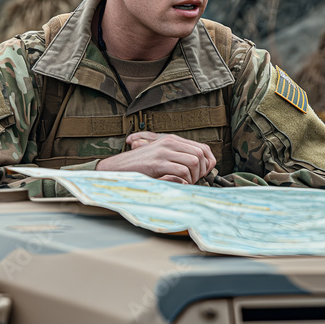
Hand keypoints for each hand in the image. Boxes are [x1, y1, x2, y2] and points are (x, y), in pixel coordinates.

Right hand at [96, 132, 216, 183]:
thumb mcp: (161, 156)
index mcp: (172, 140)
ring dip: (194, 176)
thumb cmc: (140, 165)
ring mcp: (163, 151)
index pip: (203, 147)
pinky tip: (179, 184)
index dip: (208, 162)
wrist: (116, 168)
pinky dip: (185, 180)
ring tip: (186, 182)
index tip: (203, 173)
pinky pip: (181, 171)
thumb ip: (178, 158)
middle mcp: (169, 142)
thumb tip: (200, 167)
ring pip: (194, 161)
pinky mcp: (157, 163)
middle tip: (194, 180)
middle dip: (202, 170)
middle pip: (201, 154)